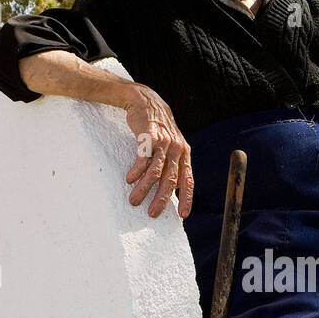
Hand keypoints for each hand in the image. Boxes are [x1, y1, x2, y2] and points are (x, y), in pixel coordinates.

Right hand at [124, 85, 193, 218]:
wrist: (147, 102)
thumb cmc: (159, 129)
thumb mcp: (172, 146)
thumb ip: (174, 166)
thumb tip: (173, 189)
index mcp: (184, 154)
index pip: (188, 180)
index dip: (186, 198)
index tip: (183, 215)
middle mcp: (176, 149)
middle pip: (170, 179)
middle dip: (161, 199)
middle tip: (152, 214)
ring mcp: (163, 142)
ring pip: (155, 171)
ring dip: (144, 188)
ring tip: (134, 200)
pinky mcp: (149, 136)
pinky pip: (143, 158)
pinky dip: (136, 171)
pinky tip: (129, 180)